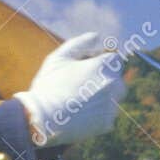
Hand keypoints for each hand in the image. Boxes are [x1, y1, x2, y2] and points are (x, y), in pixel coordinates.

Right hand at [16, 32, 121, 146]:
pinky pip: (106, 115)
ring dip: (101, 98)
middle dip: (102, 80)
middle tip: (79, 87)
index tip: (85, 69)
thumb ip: (80, 44)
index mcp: (104, 66)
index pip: (114, 59)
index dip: (99, 63)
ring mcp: (112, 105)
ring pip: (112, 98)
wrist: (43, 120)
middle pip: (116, 79)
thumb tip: (97, 36)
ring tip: (78, 102)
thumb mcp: (59, 58)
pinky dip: (96, 115)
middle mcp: (114, 85)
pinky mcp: (108, 123)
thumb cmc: (49, 85)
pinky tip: (79, 115)